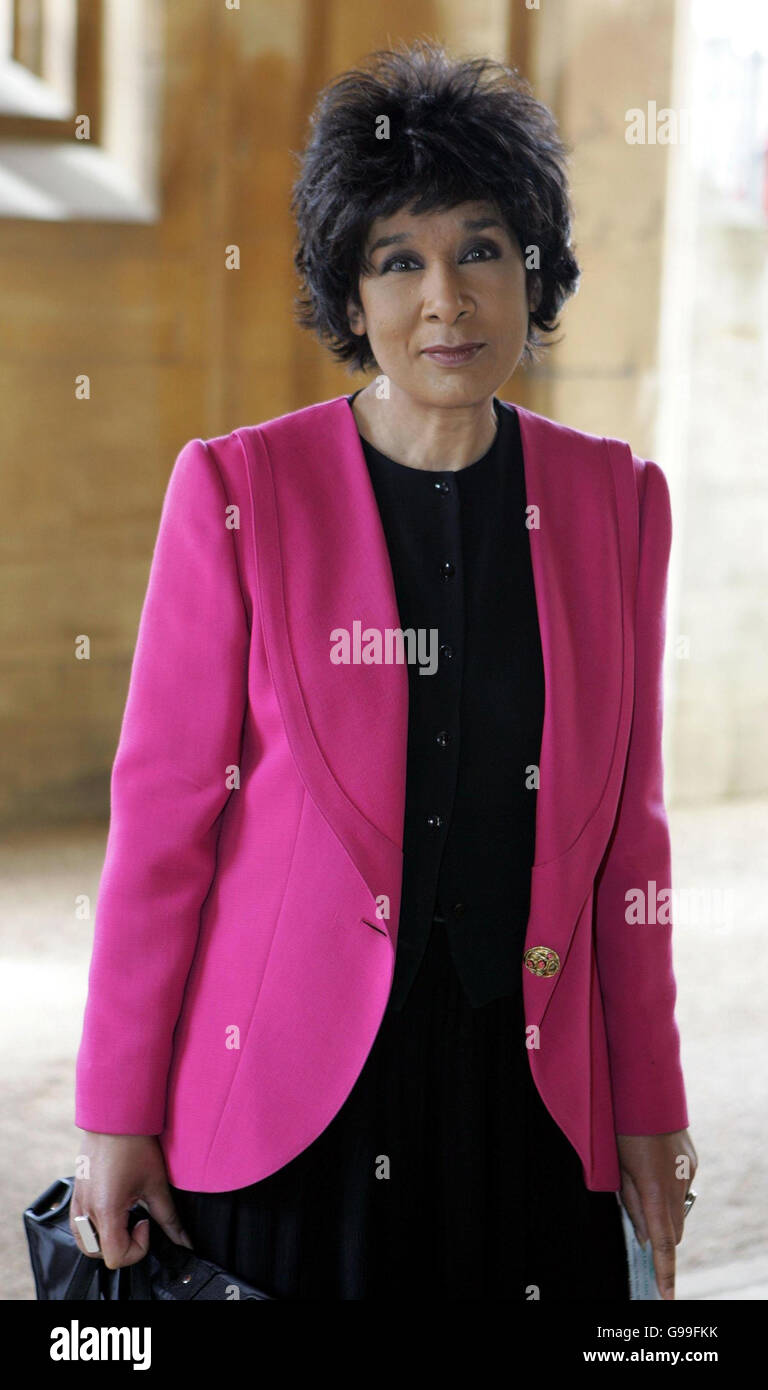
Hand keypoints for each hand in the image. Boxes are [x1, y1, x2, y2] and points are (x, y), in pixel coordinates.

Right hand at [70, 1132, 193, 1269]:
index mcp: (106, 1210)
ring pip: (86, 1242)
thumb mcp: (156, 1184)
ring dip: (105, 1240)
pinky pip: (79, 1224)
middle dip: (121, 1247)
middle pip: (98, 1254)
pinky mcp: (75, 1193)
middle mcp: (86, 1209)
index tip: (147, 1224)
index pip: (115, 1257)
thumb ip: (169, 1219)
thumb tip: (184, 1241)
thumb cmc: (135, 1144)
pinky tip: (113, 1209)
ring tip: (125, 1217)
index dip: (137, 1249)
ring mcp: (78, 1201)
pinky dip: (94, 1227)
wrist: (116, 1116)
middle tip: (138, 1223)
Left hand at [616, 1129, 697, 1300]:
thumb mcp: (617, 1167)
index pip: (665, 1243)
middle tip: (642, 1234)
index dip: (665, 1271)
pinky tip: (653, 1168)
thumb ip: (631, 1203)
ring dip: (664, 1212)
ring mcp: (688, 1172)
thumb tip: (644, 1236)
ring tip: (641, 1188)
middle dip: (661, 1239)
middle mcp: (677, 1184)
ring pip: (679, 1208)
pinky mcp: (692, 1160)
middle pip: (674, 1229)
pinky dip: (668, 1190)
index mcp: (655, 1190)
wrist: (647, 1091)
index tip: (665, 1294)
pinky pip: (681, 1186)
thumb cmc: (623, 1128)